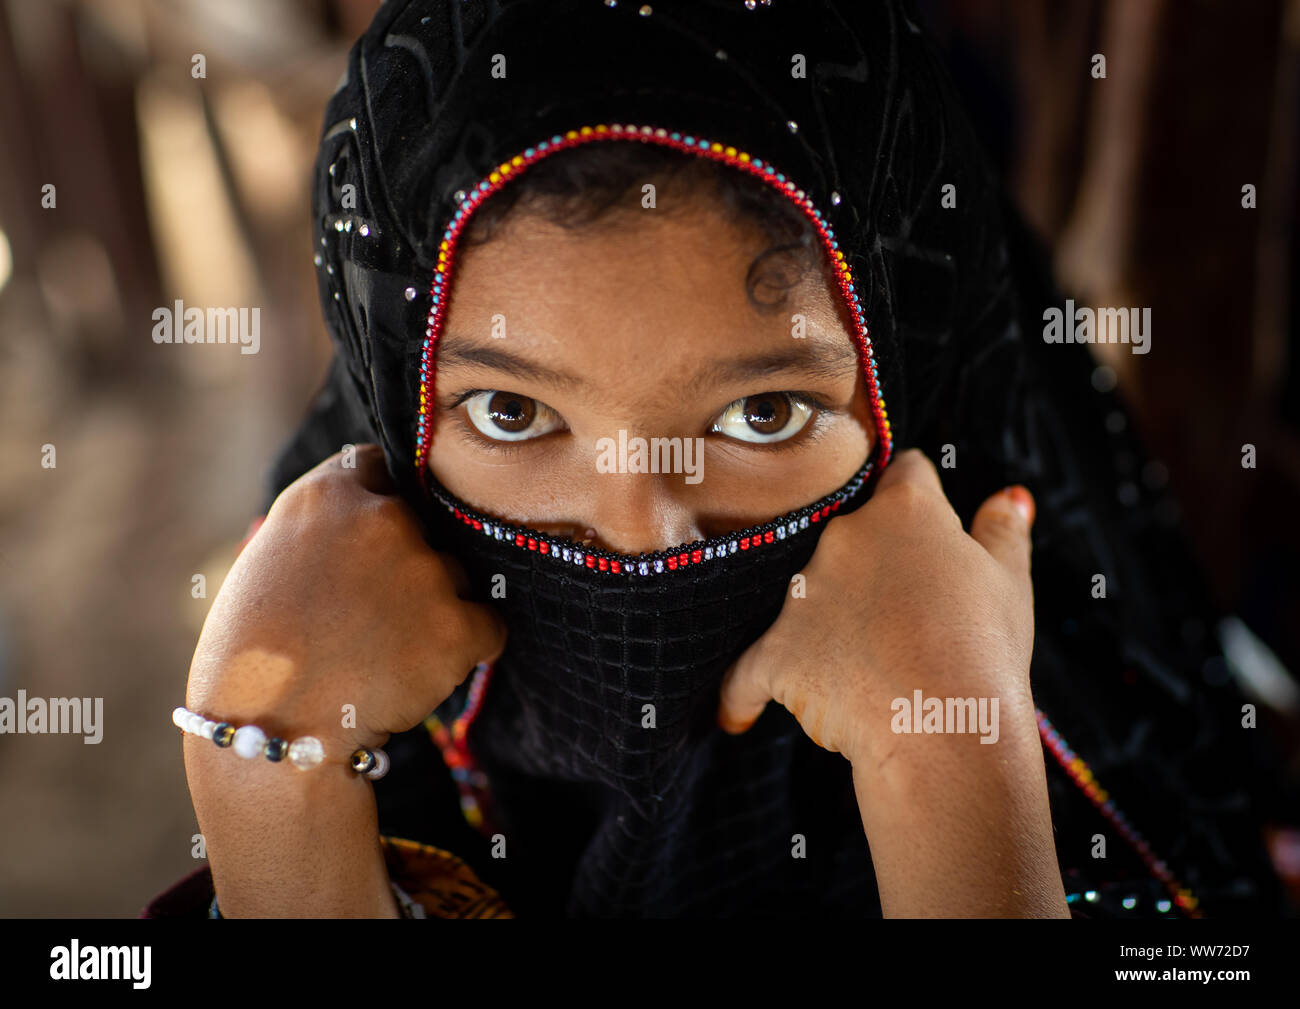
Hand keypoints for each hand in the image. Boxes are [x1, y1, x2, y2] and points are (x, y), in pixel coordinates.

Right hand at [186, 443, 506, 756]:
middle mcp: (383, 519)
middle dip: (408, 566)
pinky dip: (465, 650)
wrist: (269, 733)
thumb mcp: (267, 560)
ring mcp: (425, 570)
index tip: (372, 541)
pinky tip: (417, 671)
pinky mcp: (457, 624)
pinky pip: (488, 627)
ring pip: (456, 578)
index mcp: (325, 495)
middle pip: (425, 529)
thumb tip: (382, 508)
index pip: (381, 469)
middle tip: (368, 618)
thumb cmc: (253, 656)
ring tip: (380, 653)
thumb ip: (326, 525)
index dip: (381, 505)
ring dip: (434, 610)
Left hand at [716, 448, 1036, 769]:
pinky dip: (744, 693)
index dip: (920, 506)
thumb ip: (1003, 532)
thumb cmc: (986, 651)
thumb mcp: (1010, 582)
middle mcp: (843, 538)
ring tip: (872, 677)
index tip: (930, 539)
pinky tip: (738, 716)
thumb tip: (1009, 496)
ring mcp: (802, 594)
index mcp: (903, 510)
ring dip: (830, 627)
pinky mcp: (776, 651)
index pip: (905, 477)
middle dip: (874, 574)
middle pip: (852, 540)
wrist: (944, 727)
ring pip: (810, 600)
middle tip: (912, 622)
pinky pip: (748, 672)